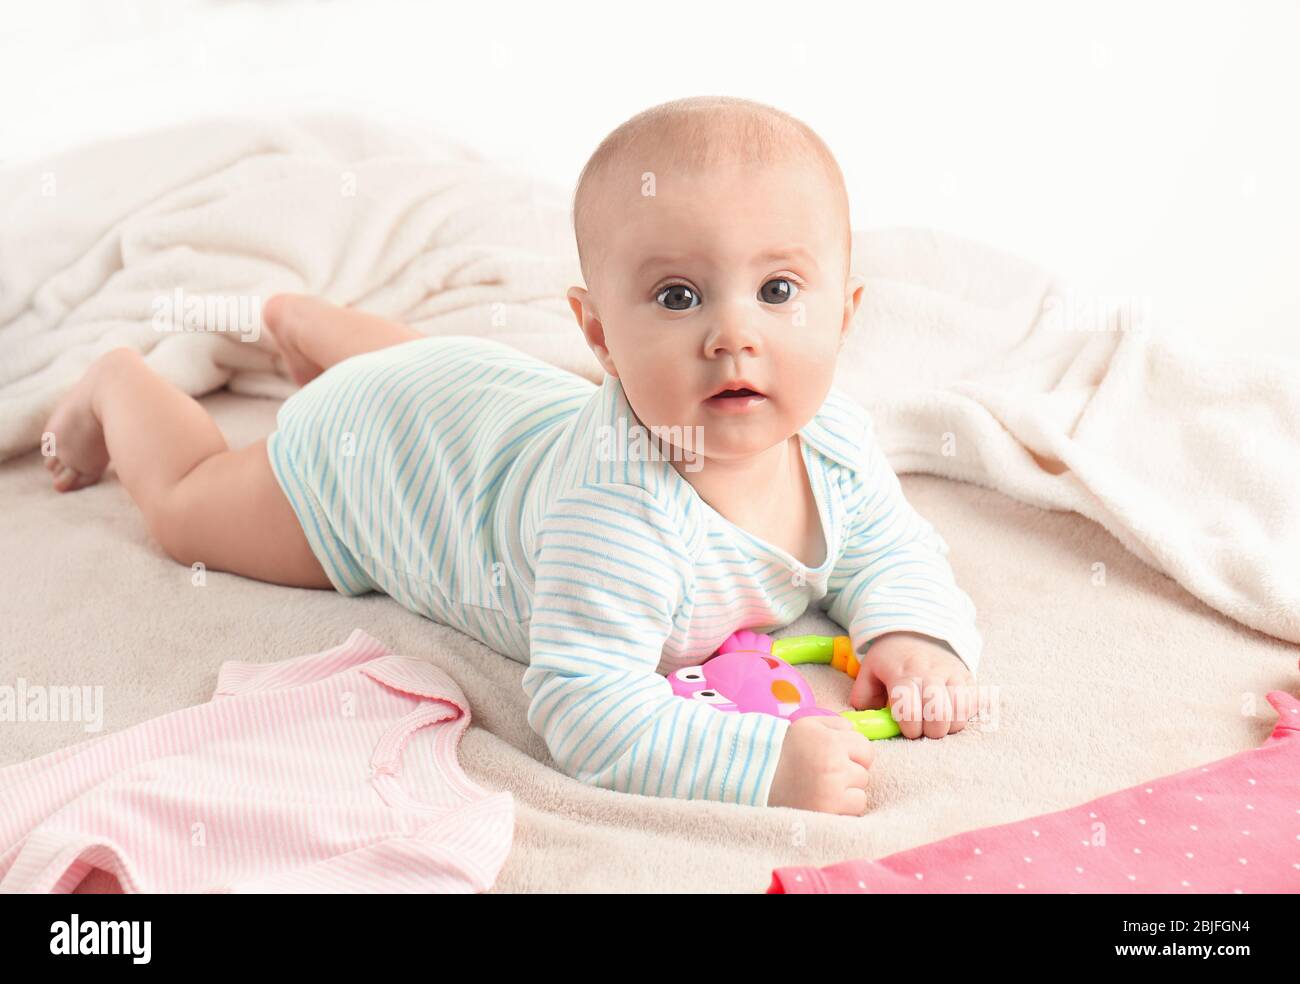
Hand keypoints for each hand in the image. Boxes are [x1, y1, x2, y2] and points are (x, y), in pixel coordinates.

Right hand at [767, 716, 876, 814]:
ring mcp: (831, 794)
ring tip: (823, 791)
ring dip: (846, 796)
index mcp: (831, 743)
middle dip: (848, 775)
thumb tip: (854, 732)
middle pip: (863, 775)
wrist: (753, 777)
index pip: (866, 750)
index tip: (840, 758)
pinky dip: (839, 811)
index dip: (855, 754)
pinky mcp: (826, 815)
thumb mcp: (805, 725)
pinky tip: (821, 803)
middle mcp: (835, 768)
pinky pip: (849, 815)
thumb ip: (834, 724)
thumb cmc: (780, 749)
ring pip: (859, 797)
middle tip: (825, 775)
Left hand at [850, 631, 975, 739]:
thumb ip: (863, 698)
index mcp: (901, 673)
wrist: (917, 632)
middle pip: (938, 713)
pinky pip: (974, 703)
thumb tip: (868, 722)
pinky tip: (951, 714)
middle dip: (930, 730)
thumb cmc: (891, 659)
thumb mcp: (869, 671)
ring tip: (937, 723)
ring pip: (960, 710)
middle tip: (923, 729)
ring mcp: (951, 674)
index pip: (908, 707)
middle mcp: (929, 673)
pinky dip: (965, 714)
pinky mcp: (968, 677)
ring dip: (949, 726)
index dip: (909, 726)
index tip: (907, 729)